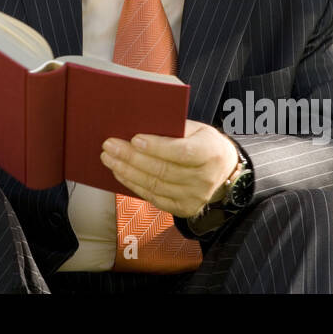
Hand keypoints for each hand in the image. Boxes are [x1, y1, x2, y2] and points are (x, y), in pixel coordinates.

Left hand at [100, 120, 239, 218]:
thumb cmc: (203, 143)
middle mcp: (205, 179)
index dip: (157, 147)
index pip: (182, 152)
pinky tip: (120, 173)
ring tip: (109, 158)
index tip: (134, 139)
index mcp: (211, 152)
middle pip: (164, 170)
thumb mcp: (196, 129)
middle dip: (132, 158)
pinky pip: (154, 197)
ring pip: (155, 185)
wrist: (223, 170)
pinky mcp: (184, 208)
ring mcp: (195, 197)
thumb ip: (173, 128)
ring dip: (127, 171)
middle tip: (110, 146)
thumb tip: (138, 125)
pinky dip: (133, 185)